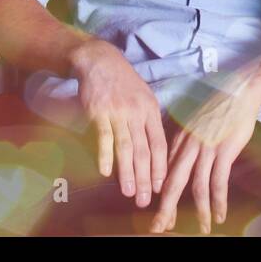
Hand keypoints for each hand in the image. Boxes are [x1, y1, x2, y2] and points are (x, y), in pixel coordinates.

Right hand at [69, 39, 166, 207]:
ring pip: (126, 148)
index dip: (160, 168)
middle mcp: (137, 112)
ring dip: (128, 173)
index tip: (161, 187)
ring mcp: (118, 112)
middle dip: (146, 178)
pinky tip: (106, 172)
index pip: (159, 144)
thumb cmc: (123, 81)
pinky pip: (104, 138)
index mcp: (151, 110)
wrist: (99, 61)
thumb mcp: (144, 96)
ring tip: (129, 192)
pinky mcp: (99, 112)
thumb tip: (155, 150)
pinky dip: (106, 156)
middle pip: (144, 151)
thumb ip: (149, 121)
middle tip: (146, 200)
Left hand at [150, 76, 260, 233]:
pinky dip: (219, 201)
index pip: (164, 174)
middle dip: (166, 209)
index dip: (160, 197)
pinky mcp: (224, 150)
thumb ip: (183, 145)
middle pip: (173, 183)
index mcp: (177, 141)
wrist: (238, 91)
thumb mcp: (191, 124)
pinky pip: (219, 181)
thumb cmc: (216, 108)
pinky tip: (219, 215)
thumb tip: (175, 165)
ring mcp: (205, 149)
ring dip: (200, 212)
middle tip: (158, 228)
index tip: (157, 214)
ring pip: (197, 187)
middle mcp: (187, 147)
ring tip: (201, 230)